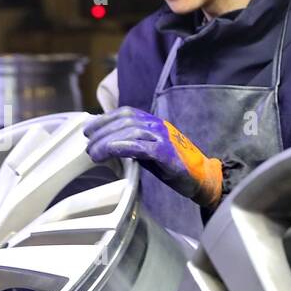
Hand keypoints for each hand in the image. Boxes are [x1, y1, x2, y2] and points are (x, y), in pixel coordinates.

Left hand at [84, 108, 222, 207]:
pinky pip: (140, 146)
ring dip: (107, 141)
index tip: (89, 130)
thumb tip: (108, 145)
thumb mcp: (151, 150)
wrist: (202, 177)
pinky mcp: (166, 153)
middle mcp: (158, 126)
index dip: (105, 119)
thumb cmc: (175, 166)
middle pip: (124, 120)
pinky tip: (110, 151)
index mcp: (154, 123)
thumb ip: (133, 144)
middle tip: (88, 145)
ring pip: (129, 131)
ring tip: (94, 153)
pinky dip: (122, 146)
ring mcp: (163, 138)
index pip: (125, 113)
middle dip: (102, 131)